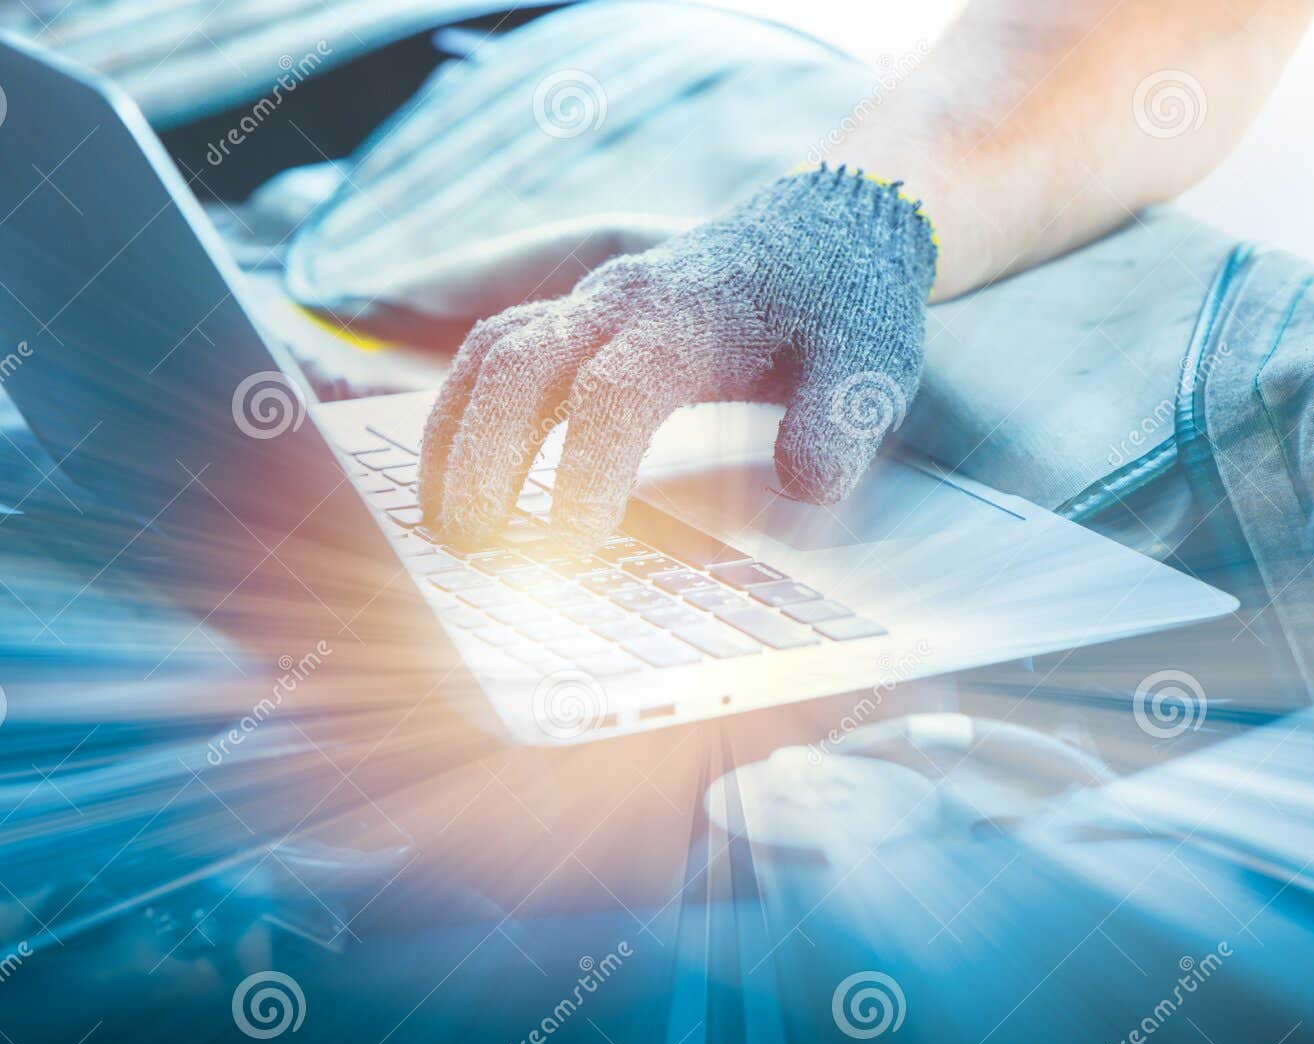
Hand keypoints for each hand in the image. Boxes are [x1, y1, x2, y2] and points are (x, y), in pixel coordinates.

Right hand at [417, 165, 937, 550]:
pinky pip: (493, 349)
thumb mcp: (872, 365)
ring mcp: (593, 302)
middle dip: (482, 458)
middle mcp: (626, 300)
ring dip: (453, 435)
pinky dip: (460, 409)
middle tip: (471, 550)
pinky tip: (454, 471)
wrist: (831, 223)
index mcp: (693, 315)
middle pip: (520, 367)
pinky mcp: (580, 314)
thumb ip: (841, 425)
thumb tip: (801, 488)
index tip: (572, 547)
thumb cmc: (849, 302)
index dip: (584, 470)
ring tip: (440, 523)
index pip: (614, 394)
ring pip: (489, 353)